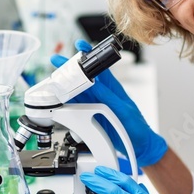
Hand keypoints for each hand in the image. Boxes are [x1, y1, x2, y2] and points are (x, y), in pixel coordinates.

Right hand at [51, 40, 167, 167]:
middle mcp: (102, 94)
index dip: (89, 55)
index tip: (80, 45)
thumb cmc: (137, 127)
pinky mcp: (91, 117)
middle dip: (69, 68)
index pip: (99, 67)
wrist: (139, 147)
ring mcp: (96, 105)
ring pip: (76, 92)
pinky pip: (75, 107)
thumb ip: (108, 96)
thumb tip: (94, 83)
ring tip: (53, 79)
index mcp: (113, 88)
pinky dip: (65, 103)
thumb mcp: (123, 109)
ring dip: (65, 86)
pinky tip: (58, 100)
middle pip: (82, 78)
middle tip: (56, 61)